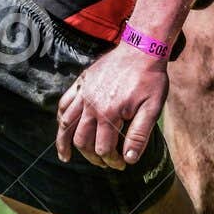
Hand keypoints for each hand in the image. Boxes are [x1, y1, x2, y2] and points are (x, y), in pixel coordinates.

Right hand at [55, 47, 168, 169]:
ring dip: (65, 143)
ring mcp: (84, 93)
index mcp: (109, 114)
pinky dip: (61, 119)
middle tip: (103, 163)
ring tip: (66, 157)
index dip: (111, 160)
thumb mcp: (152, 109)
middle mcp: (91, 105)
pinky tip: (63, 128)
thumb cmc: (149, 80)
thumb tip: (130, 160)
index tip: (121, 164)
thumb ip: (140, 135)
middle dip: (92, 156)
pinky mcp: (81, 83)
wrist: (141, 49)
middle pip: (82, 140)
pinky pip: (64, 104)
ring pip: (66, 124)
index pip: (103, 148)